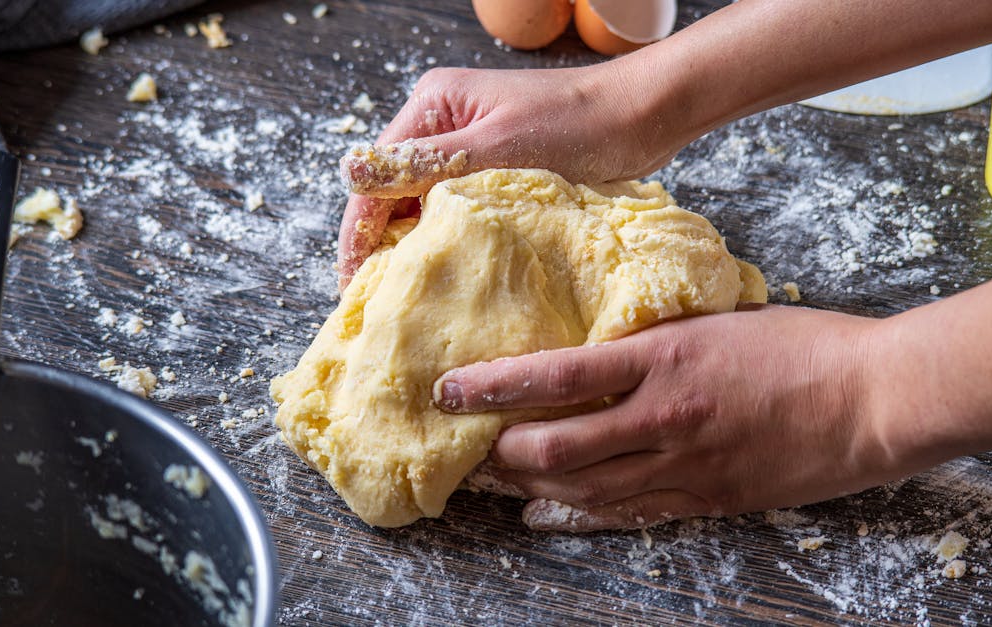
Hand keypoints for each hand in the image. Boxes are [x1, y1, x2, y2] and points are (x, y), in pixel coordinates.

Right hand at [338, 64, 684, 286]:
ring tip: (407, 301)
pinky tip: (450, 276)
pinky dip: (451, 241)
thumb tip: (349, 172)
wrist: (642, 117)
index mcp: (433, 106)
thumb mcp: (496, 147)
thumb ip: (425, 163)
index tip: (354, 286)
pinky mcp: (496, 171)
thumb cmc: (578, 124)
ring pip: (424, 206)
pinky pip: (458, 211)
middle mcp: (443, 123)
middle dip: (382, 246)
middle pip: (393, 193)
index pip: (376, 178)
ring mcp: (470, 148)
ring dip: (417, 247)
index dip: (359, 234)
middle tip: (376, 305)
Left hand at [433, 305, 896, 531]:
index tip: (450, 389)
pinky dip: (580, 514)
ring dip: (530, 486)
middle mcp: (663, 416)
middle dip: (501, 451)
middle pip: (555, 446)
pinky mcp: (708, 498)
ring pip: (584, 488)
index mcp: (664, 357)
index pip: (556, 374)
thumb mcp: (716, 321)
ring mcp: (686, 464)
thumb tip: (603, 344)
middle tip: (469, 446)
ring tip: (495, 480)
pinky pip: (629, 514)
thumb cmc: (803, 346)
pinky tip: (546, 513)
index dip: (493, 385)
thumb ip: (656, 340)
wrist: (872, 398)